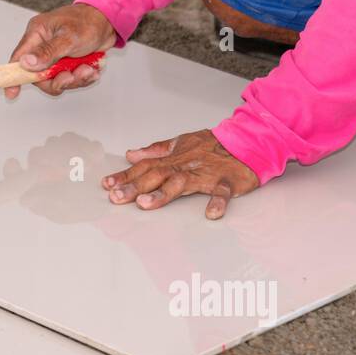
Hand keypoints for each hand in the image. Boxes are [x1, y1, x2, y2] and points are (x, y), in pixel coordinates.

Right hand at [5, 3, 117, 98]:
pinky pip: (69, 79)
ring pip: (56, 80)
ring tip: (88, 69)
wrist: (109, 21)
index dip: (14, 76)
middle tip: (73, 76)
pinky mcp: (66, 62)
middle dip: (58, 80)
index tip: (12, 93)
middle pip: (39, 75)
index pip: (18, 58)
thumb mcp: (68, 38)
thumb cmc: (89, 22)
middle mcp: (42, 45)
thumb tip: (26, 63)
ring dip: (74, 79)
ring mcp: (54, 55)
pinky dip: (81, 77)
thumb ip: (47, 52)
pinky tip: (92, 69)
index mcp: (37, 34)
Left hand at [101, 129, 258, 219]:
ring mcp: (206, 173)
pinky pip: (223, 193)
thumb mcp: (181, 142)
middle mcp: (186, 165)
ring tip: (145, 204)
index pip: (145, 167)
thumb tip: (131, 154)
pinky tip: (211, 213)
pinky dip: (218, 202)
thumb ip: (156, 150)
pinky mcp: (228, 181)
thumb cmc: (214, 145)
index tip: (107, 185)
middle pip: (157, 175)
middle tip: (117, 197)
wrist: (248, 141)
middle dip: (135, 186)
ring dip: (164, 193)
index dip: (125, 176)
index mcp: (175, 158)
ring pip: (182, 183)